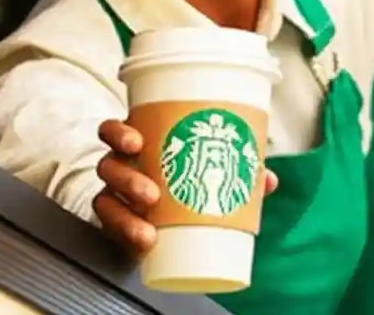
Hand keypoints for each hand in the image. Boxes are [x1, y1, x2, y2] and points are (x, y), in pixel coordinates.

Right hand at [93, 119, 278, 254]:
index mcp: (139, 145)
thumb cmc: (186, 179)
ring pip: (106, 197)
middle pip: (109, 165)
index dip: (118, 133)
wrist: (168, 217)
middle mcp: (121, 167)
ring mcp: (116, 195)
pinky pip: (111, 227)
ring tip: (149, 228)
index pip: (113, 131)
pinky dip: (126, 234)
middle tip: (152, 195)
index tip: (136, 142)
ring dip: (126, 214)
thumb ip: (238, 172)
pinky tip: (146, 241)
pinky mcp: (117, 222)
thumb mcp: (210, 170)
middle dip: (128, 179)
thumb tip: (267, 179)